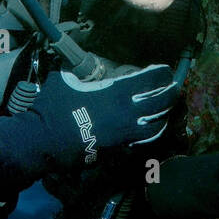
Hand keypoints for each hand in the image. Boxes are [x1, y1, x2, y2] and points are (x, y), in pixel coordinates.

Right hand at [0, 63, 179, 185]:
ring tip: (167, 107)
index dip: (161, 72)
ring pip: (158, 124)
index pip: (152, 79)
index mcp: (116, 92)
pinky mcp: (119, 149)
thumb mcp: (66, 80)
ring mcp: (125, 134)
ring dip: (166, 114)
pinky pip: (145, 141)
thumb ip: (81, 73)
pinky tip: (154, 128)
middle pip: (162, 101)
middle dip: (172, 92)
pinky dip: (154, 133)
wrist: (44, 140)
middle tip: (174, 87)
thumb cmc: (53, 108)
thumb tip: (81, 69)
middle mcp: (127, 113)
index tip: (164, 69)